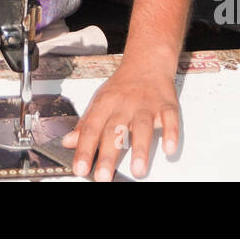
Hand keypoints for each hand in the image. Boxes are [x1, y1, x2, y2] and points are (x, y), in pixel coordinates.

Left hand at [61, 58, 180, 181]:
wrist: (147, 61)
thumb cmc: (122, 86)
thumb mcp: (100, 101)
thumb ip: (86, 124)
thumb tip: (68, 143)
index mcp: (105, 104)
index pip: (92, 128)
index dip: (84, 149)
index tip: (80, 168)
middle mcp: (124, 104)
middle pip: (115, 131)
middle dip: (108, 155)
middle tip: (103, 177)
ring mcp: (147, 105)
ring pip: (143, 126)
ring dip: (140, 149)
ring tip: (137, 170)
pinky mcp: (167, 105)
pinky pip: (169, 119)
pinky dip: (171, 133)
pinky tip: (168, 149)